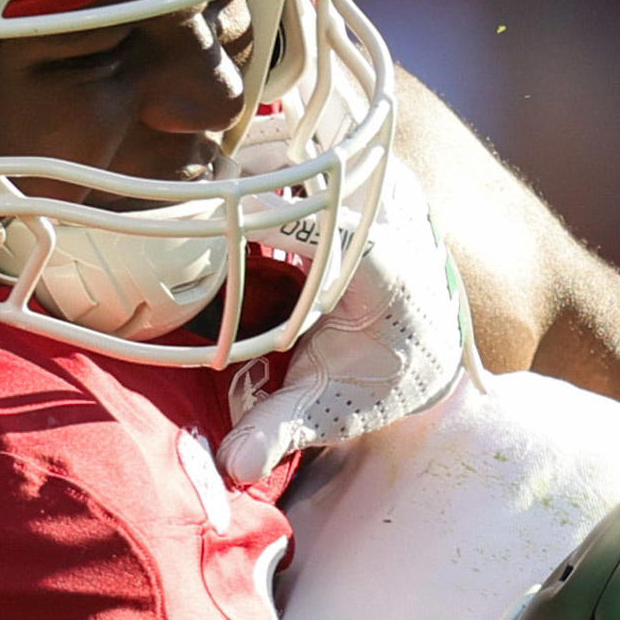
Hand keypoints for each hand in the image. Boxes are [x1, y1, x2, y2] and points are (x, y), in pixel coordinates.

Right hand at [220, 152, 467, 483]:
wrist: (433, 350)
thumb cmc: (379, 379)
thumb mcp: (333, 411)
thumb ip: (281, 430)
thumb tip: (231, 468)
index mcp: (382, 268)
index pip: (318, 224)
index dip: (256, 216)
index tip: (200, 224)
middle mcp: (389, 216)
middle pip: (307, 171)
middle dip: (243, 182)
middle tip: (185, 209)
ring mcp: (384, 188)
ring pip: (311, 150)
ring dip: (256, 168)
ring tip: (207, 199)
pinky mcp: (372, 175)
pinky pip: (318, 152)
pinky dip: (276, 165)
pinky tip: (238, 190)